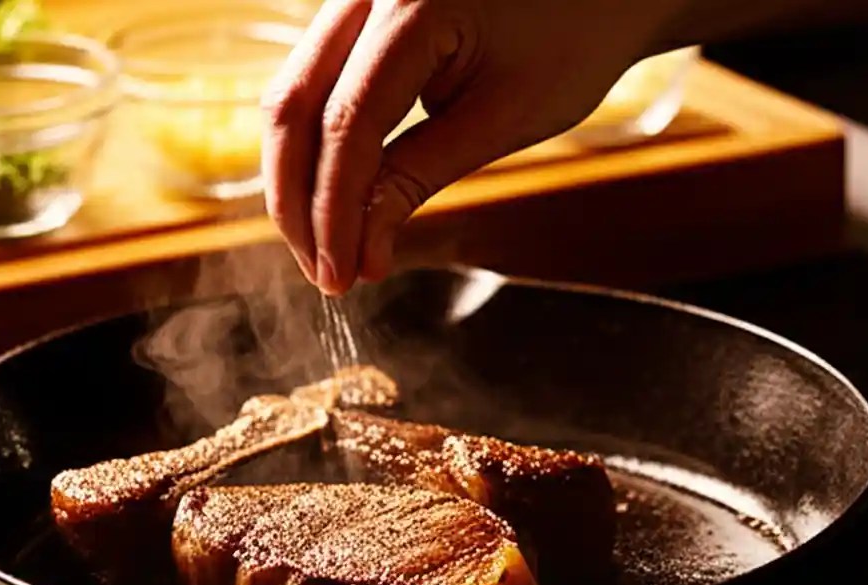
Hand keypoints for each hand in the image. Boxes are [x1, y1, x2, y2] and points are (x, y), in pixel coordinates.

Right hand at [261, 0, 684, 294]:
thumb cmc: (575, 39)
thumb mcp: (502, 118)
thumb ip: (418, 176)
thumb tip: (361, 250)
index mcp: (410, 5)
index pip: (346, 124)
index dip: (334, 211)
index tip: (340, 275)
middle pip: (293, 107)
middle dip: (298, 202)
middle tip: (323, 272)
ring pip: (292, 96)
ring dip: (297, 180)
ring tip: (324, 248)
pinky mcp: (357, 14)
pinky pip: (313, 83)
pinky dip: (316, 146)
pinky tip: (329, 199)